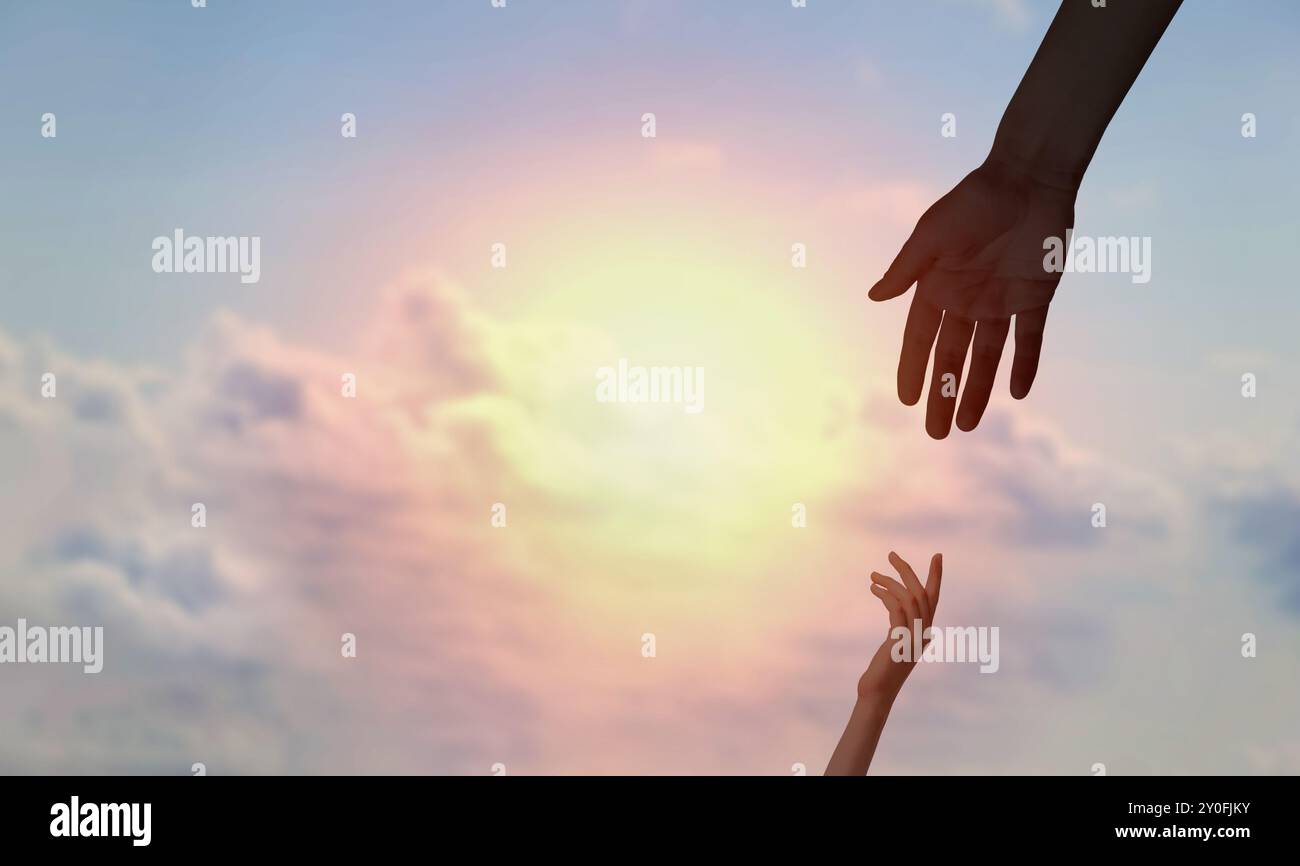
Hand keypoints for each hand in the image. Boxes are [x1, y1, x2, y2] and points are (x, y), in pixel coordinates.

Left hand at [857, 551, 941, 700]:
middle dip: (907, 571)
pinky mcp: (900, 641)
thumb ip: (901, 627)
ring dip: (889, 582)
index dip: (936, 577)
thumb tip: (898, 609)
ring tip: (872, 575)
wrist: (877, 691)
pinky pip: (897, 610)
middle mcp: (924, 633)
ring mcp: (914, 638)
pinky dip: (886, 596)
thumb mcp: (896, 643)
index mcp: (925, 632)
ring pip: (909, 599)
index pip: (933, 598)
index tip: (937, 555)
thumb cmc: (883, 669)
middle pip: (921, 593)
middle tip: (891, 555)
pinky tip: (874, 590)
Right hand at [869, 157, 1075, 437]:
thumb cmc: (973, 201)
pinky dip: (1025, 364)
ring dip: (978, 390)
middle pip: (951, 357)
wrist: (1027, 178)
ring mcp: (1001, 301)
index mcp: (937, 286)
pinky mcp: (1035, 298)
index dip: (913, 370)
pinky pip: (1029, 338)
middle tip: (936, 434)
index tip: (907, 401)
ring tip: (967, 425)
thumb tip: (873, 298)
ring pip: (987, 357)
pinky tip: (1018, 393)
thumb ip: (906, 269)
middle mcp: (966, 300)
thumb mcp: (932, 235)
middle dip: (943, 395)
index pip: (920, 339)